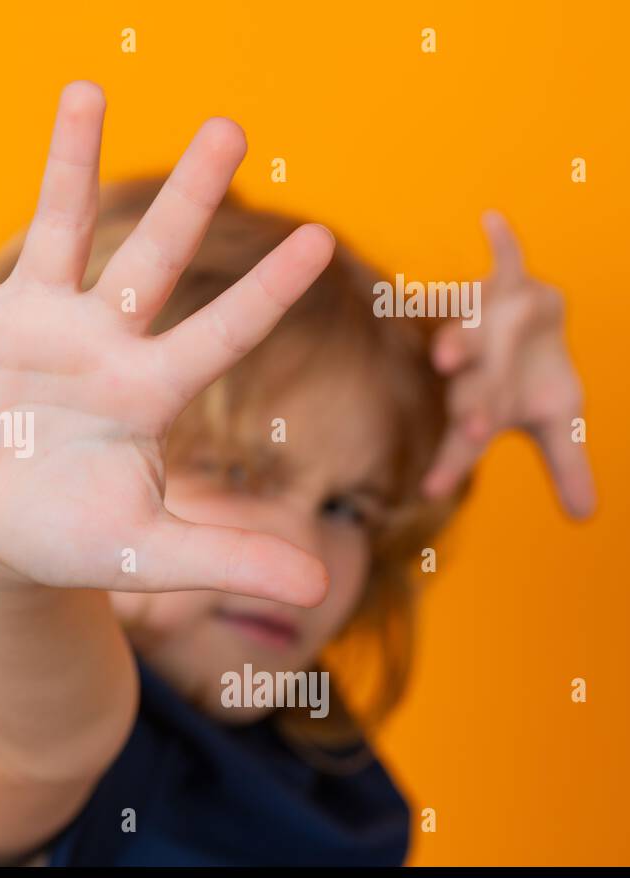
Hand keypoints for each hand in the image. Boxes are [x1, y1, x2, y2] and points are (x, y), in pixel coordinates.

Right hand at [0, 80, 335, 606]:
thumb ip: (226, 557)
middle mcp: (97, 340)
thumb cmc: (74, 535)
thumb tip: (315, 588)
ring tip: (88, 89)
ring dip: (69, 163)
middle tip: (231, 127)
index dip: (265, 292)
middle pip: (150, 258)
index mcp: (146, 389)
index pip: (219, 335)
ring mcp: (28, 326)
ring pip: (55, 230)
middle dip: (188, 196)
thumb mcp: (147, 551)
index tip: (320, 241)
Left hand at [422, 211, 595, 518]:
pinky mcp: (505, 285)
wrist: (531, 323)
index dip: (451, 466)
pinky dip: (503, 241)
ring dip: (460, 343)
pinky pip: (505, 259)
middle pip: (471, 395)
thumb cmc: (535, 377)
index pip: (464, 443)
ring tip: (446, 357)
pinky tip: (493, 219)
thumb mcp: (557, 422)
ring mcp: (484, 325)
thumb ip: (566, 465)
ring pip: (467, 335)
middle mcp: (474, 369)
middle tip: (470, 433)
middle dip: (473, 412)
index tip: (430, 492)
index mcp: (482, 405)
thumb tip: (586, 519)